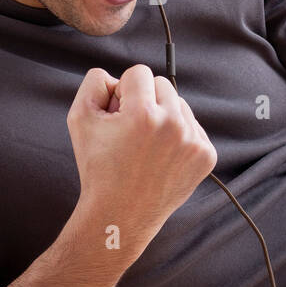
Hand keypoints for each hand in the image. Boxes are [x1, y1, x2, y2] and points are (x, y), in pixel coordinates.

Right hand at [66, 64, 216, 243]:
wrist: (120, 213)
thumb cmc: (97, 168)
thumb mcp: (79, 118)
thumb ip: (95, 82)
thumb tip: (117, 77)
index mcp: (143, 113)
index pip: (139, 73)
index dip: (123, 91)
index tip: (118, 115)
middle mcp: (174, 125)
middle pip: (162, 84)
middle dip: (145, 100)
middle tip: (130, 130)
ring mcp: (194, 142)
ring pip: (179, 105)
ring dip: (163, 116)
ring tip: (145, 145)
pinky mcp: (206, 156)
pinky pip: (193, 127)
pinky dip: (178, 136)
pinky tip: (161, 155)